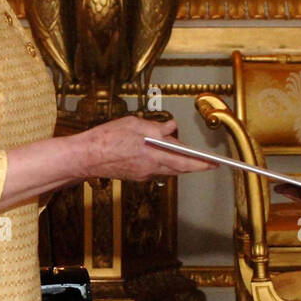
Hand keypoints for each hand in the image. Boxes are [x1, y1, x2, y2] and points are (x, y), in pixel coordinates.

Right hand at [78, 115, 209, 180]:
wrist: (85, 157)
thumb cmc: (106, 139)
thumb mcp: (134, 124)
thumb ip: (155, 127)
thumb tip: (170, 128)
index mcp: (152, 155)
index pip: (184, 161)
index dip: (202, 163)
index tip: (215, 163)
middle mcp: (150, 168)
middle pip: (179, 168)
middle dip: (194, 164)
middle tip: (206, 160)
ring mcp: (143, 174)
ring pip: (168, 169)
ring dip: (178, 162)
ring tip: (184, 153)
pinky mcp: (136, 176)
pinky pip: (157, 170)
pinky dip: (164, 162)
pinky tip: (163, 153)